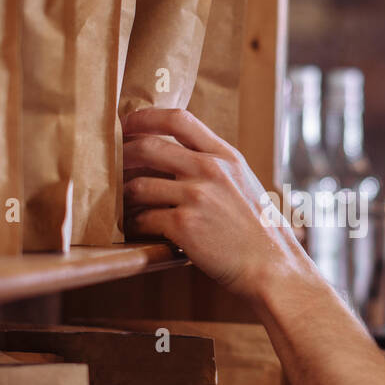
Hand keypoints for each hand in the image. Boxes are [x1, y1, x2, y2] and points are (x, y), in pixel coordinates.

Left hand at [122, 108, 311, 303]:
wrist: (272, 266)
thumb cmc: (259, 231)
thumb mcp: (244, 183)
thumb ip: (215, 166)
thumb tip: (176, 157)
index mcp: (226, 156)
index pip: (178, 119)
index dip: (145, 118)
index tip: (128, 125)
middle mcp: (210, 170)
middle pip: (148, 146)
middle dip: (123, 155)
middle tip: (111, 165)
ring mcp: (196, 197)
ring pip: (139, 185)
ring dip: (123, 194)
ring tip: (121, 202)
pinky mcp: (184, 226)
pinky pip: (143, 218)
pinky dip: (134, 223)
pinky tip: (134, 228)